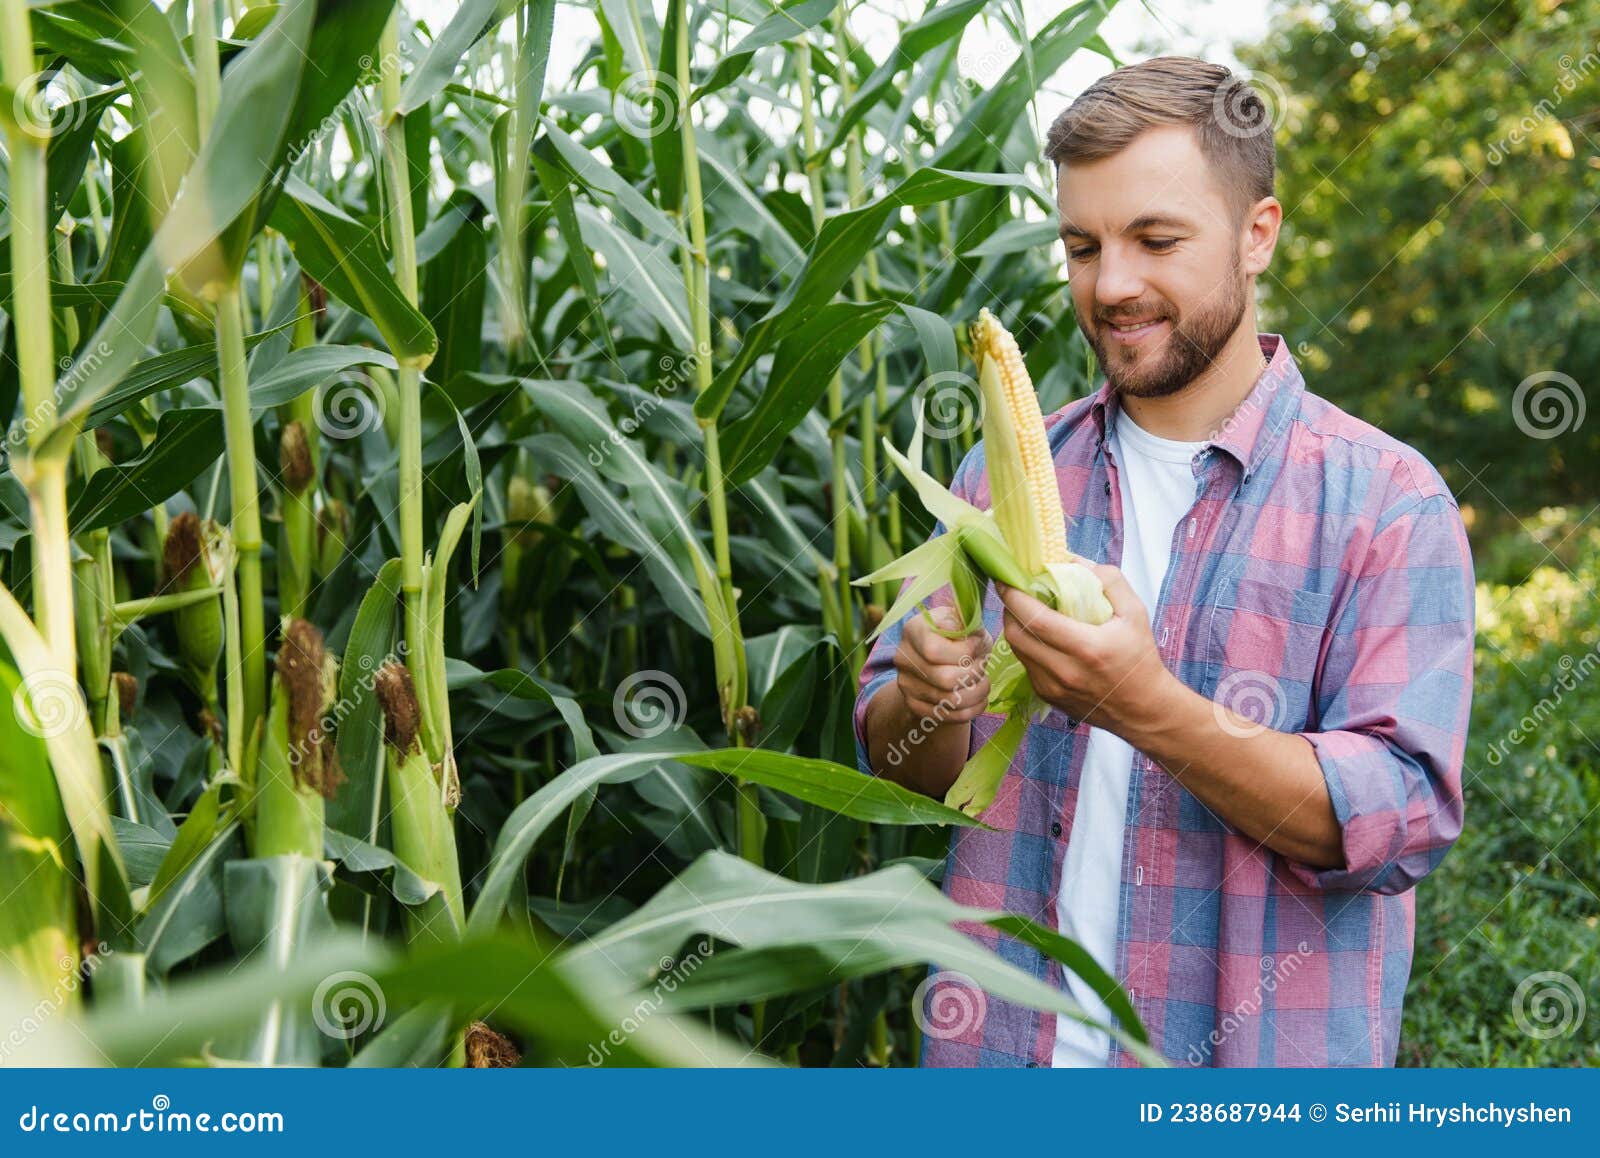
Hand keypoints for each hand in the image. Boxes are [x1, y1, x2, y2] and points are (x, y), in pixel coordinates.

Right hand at [892, 605, 992, 725]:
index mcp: (914, 630)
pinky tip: (979, 697)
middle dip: (974, 674)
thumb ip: (967, 624)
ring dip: (978, 692)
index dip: (964, 652)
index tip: (977, 644)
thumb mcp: (964, 622)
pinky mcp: (915, 706)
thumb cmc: (958, 636)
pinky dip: (974, 708)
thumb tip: (965, 633)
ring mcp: (906, 684)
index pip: (934, 651)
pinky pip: (951, 716)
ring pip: (950, 701)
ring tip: (984, 681)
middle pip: (945, 679)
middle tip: (982, 666)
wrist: (941, 659)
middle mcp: (903, 658)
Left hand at [996, 563, 1177, 738]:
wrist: (1143, 710)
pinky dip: (1026, 645)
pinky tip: (1039, 635)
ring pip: (1017, 650)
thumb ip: (1108, 580)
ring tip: (1025, 609)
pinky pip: (1026, 664)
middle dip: (1009, 608)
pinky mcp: (1047, 696)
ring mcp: (1052, 688)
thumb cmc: (1140, 659)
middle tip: (1014, 591)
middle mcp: (1064, 671)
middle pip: (1016, 635)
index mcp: (1087, 648)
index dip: (1014, 597)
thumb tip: (1073, 560)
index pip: (1035, 620)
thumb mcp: (1135, 613)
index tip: (1006, 578)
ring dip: (1015, 626)